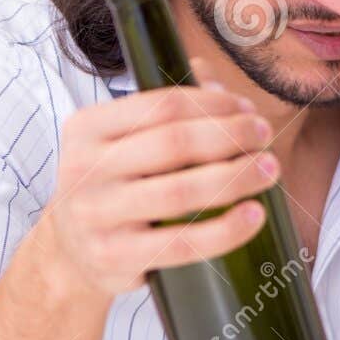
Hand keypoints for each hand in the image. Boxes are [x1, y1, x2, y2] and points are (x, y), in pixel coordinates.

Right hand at [38, 64, 276, 296]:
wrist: (70, 252)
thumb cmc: (110, 187)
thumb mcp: (118, 142)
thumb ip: (163, 110)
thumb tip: (215, 82)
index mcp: (87, 128)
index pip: (162, 105)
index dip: (214, 104)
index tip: (247, 109)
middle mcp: (84, 169)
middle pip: (174, 144)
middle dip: (231, 136)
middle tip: (265, 136)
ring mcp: (97, 216)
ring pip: (180, 193)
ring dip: (236, 177)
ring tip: (269, 170)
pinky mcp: (114, 258)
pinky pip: (181, 244)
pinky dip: (225, 230)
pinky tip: (254, 215)